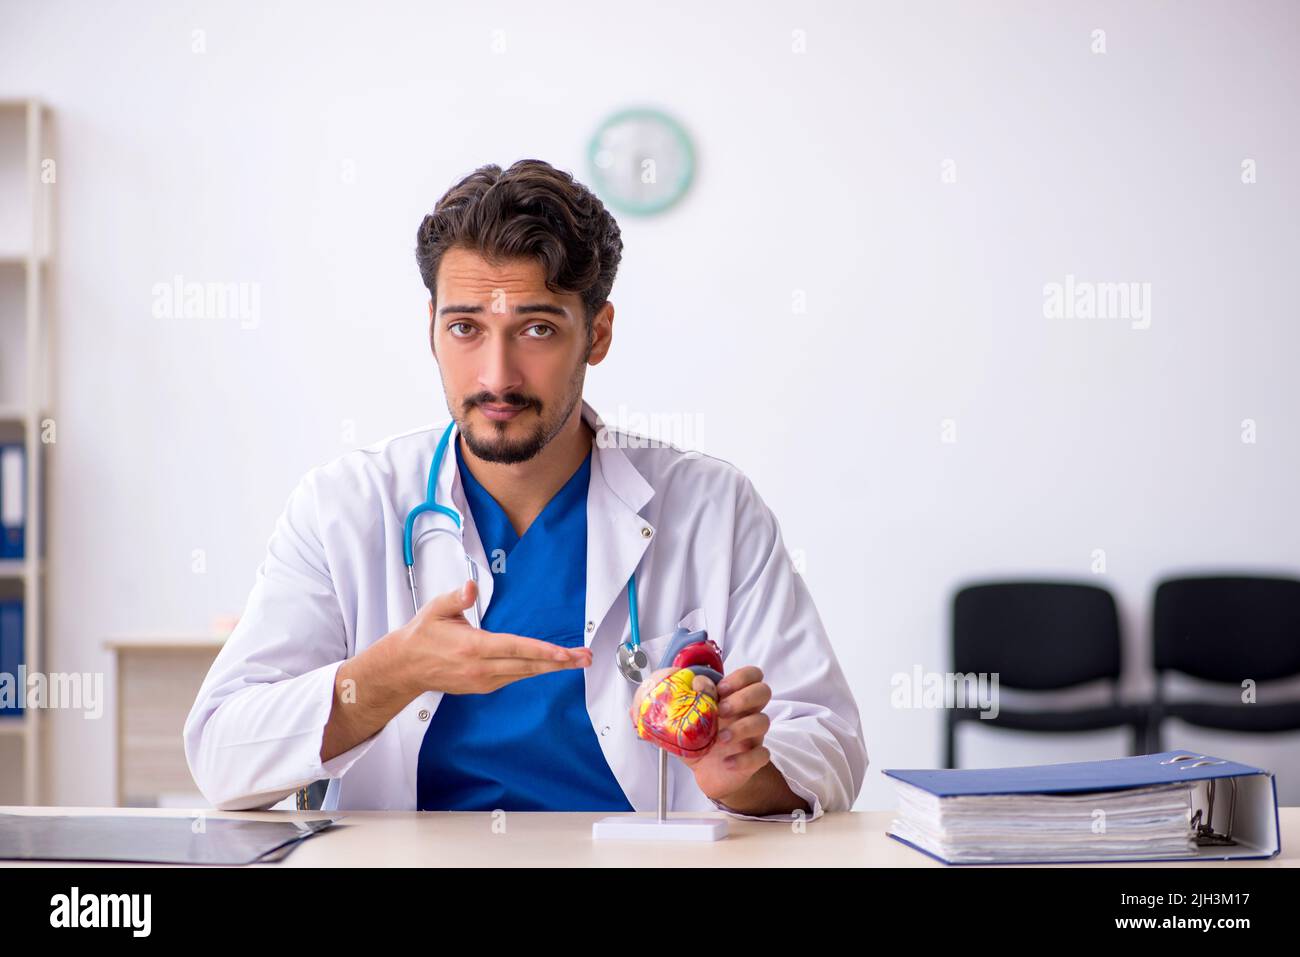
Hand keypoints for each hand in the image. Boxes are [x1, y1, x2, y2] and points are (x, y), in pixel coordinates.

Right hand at [390, 579, 590, 694]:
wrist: (406, 667)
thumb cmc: (423, 635)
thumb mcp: (436, 610)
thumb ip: (457, 597)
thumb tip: (471, 586)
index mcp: (473, 647)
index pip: (515, 649)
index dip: (542, 651)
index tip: (563, 652)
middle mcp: (481, 668)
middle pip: (528, 666)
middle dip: (559, 662)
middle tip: (585, 658)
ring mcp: (483, 681)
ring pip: (524, 674)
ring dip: (552, 668)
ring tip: (576, 661)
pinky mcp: (484, 687)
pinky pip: (514, 677)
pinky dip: (533, 670)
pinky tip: (549, 664)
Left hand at [677, 665, 771, 802]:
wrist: (707, 773)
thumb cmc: (700, 740)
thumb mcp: (687, 719)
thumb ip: (685, 699)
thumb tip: (686, 679)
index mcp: (732, 699)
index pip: (752, 675)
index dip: (740, 677)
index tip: (720, 690)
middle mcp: (746, 713)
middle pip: (763, 691)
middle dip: (743, 697)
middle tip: (722, 711)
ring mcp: (753, 735)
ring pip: (764, 721)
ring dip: (742, 727)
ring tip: (720, 739)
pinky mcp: (754, 759)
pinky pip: (762, 755)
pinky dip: (745, 759)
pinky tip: (727, 762)